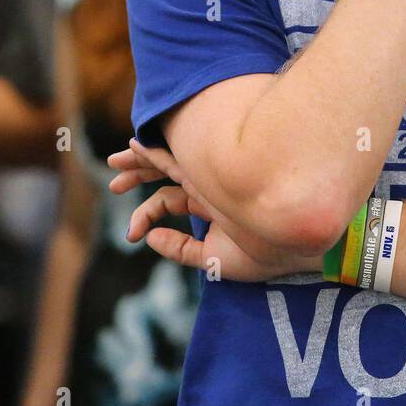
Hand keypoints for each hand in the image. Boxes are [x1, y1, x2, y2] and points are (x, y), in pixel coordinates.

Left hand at [107, 140, 320, 282]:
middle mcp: (207, 185)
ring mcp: (211, 175)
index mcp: (209, 203)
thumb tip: (151, 239)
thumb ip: (183, 250)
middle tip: (113, 182)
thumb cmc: (262, 252)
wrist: (291, 241)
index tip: (131, 235)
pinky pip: (179, 158)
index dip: (145, 213)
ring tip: (114, 165)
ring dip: (140, 162)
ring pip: (169, 162)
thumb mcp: (214, 260)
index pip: (168, 199)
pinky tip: (135, 146)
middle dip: (138, 173)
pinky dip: (155, 152)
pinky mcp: (213, 172)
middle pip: (165, 174)